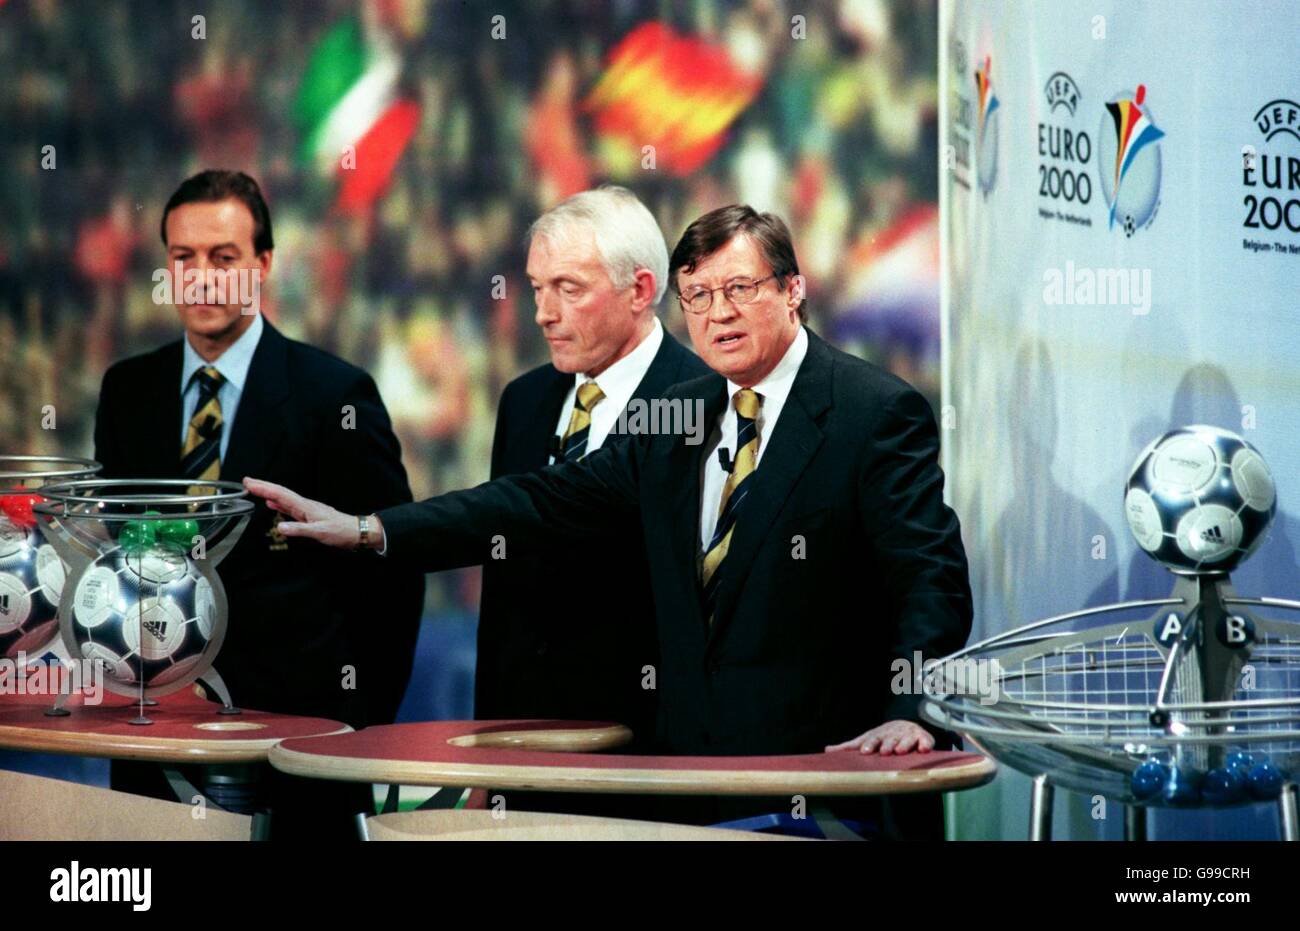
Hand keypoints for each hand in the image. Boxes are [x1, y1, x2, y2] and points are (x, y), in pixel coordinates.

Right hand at [242, 477, 373, 548]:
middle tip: (247, 481)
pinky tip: (272, 504)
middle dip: (263, 486)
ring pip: (283, 498)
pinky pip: (288, 507)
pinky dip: (278, 503)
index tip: (249, 482)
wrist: (355, 531)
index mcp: (305, 506)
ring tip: (255, 489)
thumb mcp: (319, 532)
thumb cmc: (340, 531)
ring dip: (268, 493)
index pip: (280, 494)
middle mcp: (304, 505)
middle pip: (279, 492)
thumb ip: (299, 530)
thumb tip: (280, 527)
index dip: (264, 487)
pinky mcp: (308, 515)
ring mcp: (305, 510)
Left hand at [825, 720, 934, 754]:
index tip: (865, 751)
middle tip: (885, 751)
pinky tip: (925, 749)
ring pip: (906, 740)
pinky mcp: (922, 737)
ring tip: (901, 751)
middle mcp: (892, 735)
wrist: (904, 725)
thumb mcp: (865, 740)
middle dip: (886, 745)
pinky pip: (925, 740)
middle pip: (889, 740)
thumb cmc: (881, 738)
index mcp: (878, 736)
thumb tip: (827, 750)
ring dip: (904, 744)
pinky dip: (926, 743)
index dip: (869, 745)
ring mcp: (907, 735)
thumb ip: (848, 747)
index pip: (872, 740)